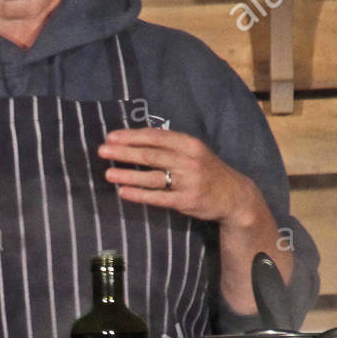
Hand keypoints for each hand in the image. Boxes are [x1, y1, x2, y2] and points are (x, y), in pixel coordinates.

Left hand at [97, 128, 266, 228]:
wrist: (233, 196)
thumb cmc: (206, 170)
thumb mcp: (193, 151)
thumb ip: (169, 145)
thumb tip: (134, 139)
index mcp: (189, 144)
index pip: (155, 136)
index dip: (131, 136)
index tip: (111, 136)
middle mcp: (188, 160)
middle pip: (150, 155)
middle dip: (124, 152)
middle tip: (102, 151)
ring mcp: (188, 181)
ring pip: (152, 176)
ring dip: (128, 174)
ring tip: (108, 173)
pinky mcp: (186, 201)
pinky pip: (158, 197)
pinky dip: (139, 195)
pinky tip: (123, 192)